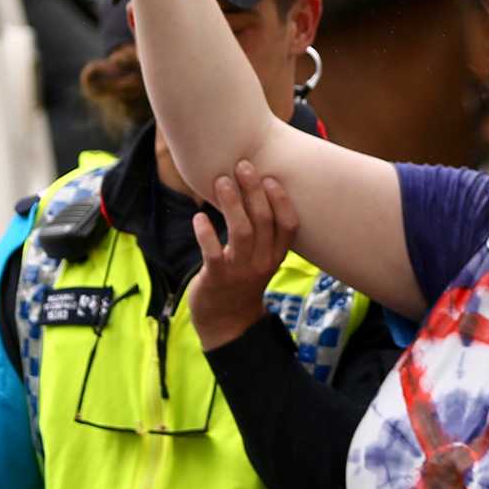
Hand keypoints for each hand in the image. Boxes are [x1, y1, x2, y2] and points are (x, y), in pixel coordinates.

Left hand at [189, 165, 299, 349]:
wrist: (226, 322)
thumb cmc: (241, 281)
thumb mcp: (260, 260)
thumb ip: (261, 233)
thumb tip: (252, 190)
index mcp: (275, 256)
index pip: (289, 225)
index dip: (282, 200)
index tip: (270, 177)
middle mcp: (262, 262)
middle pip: (264, 221)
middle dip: (254, 191)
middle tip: (242, 166)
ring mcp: (240, 271)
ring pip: (242, 232)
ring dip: (232, 203)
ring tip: (221, 181)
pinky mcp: (217, 278)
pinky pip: (213, 252)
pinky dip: (206, 232)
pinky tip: (199, 216)